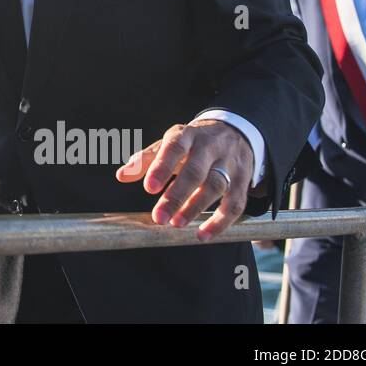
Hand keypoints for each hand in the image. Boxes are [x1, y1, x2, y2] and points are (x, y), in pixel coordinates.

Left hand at [115, 119, 254, 240]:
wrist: (235, 131)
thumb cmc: (193, 143)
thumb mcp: (170, 143)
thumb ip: (146, 160)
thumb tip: (121, 176)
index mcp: (187, 135)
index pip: (174, 148)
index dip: (162, 168)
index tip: (148, 189)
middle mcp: (210, 147)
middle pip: (195, 171)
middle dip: (176, 196)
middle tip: (159, 218)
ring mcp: (230, 163)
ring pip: (216, 186)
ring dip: (195, 208)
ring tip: (177, 224)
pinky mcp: (244, 181)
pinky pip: (236, 203)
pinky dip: (221, 221)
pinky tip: (203, 234)